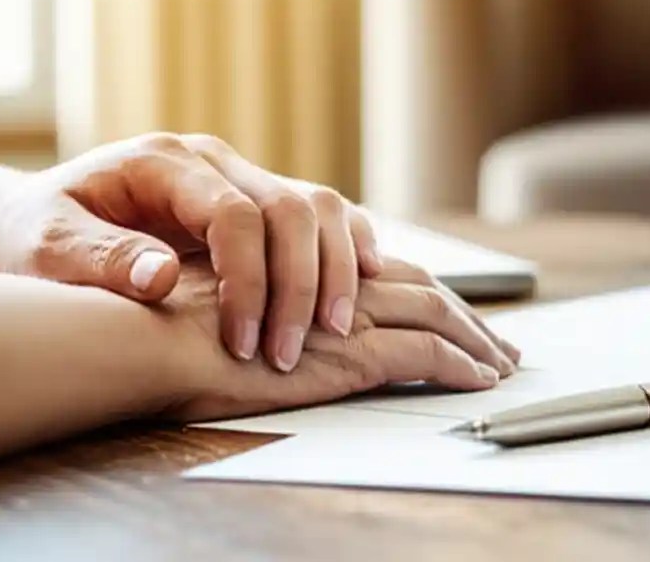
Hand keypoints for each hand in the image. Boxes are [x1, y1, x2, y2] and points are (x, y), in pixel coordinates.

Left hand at [0, 133, 381, 370]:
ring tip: (333, 329)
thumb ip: (101, 258)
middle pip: (290, 208)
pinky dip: (347, 245)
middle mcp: (212, 160)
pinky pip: (322, 212)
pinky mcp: (258, 199)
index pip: (236, 214)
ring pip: (319, 206)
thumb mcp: (49, 247)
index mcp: (163, 162)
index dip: (250, 281)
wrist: (42, 215)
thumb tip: (161, 277)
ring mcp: (241, 175)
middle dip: (301, 284)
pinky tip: (363, 283)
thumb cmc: (41, 234)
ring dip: (335, 268)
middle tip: (289, 354)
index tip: (243, 346)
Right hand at [156, 257, 521, 421]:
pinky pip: (425, 353)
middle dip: (467, 314)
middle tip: (499, 341)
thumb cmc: (164, 325)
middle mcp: (335, 283)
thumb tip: (278, 327)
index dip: (425, 291)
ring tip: (504, 364)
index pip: (387, 274)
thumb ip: (262, 307)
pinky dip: (462, 365)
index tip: (453, 312)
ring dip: (478, 339)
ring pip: (437, 314)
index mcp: (309, 268)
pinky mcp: (348, 349)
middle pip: (424, 288)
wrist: (145, 333)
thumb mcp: (223, 307)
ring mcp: (345, 314)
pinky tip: (482, 380)